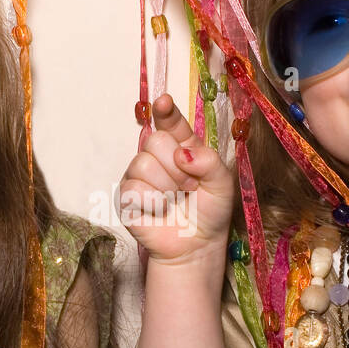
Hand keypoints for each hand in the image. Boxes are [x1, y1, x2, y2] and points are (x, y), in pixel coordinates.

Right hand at [117, 92, 236, 263]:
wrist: (196, 245)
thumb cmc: (209, 212)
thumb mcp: (222, 184)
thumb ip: (210, 162)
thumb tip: (184, 154)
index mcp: (181, 146)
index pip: (170, 122)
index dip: (165, 111)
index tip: (164, 103)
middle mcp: (157, 156)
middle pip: (155, 140)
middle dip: (177, 166)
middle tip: (189, 186)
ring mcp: (138, 175)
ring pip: (143, 163)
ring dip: (167, 187)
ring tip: (176, 200)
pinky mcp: (126, 196)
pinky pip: (133, 188)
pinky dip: (153, 202)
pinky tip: (160, 210)